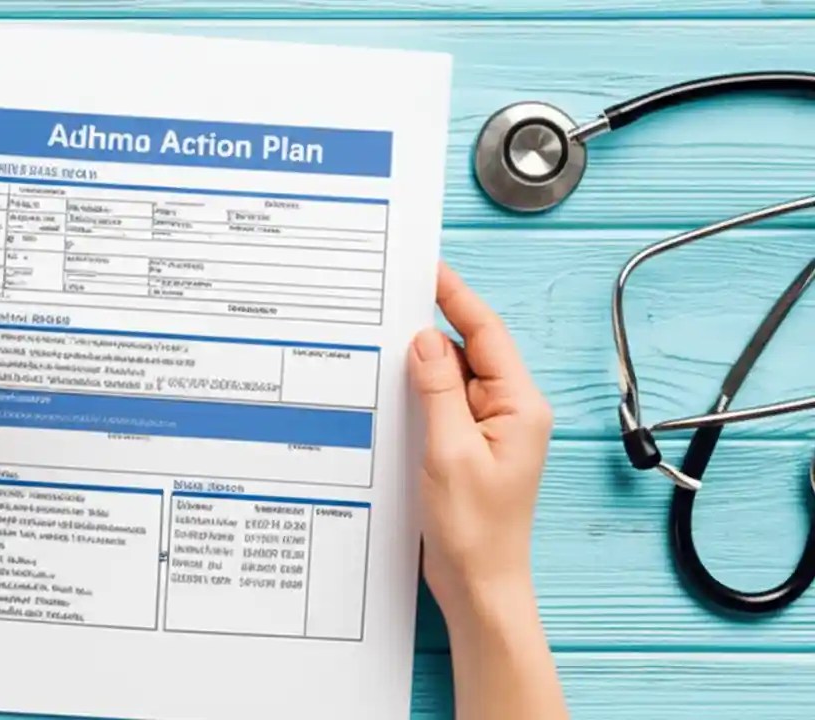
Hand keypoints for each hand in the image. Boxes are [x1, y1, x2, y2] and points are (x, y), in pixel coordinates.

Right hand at [408, 263, 552, 618]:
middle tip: (389, 301)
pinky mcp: (469, 448)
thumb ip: (438, 389)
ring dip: (421, 363)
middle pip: (469, 350)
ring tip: (381, 342)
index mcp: (519, 405)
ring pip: (453, 378)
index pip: (486, 333)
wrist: (478, 586)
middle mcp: (510, 411)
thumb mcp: (449, 451)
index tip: (427, 268)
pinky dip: (419, 394)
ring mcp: (489, 430)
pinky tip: (391, 390)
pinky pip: (443, 405)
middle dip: (431, 325)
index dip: (456, 297)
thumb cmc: (474, 530)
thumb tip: (424, 338)